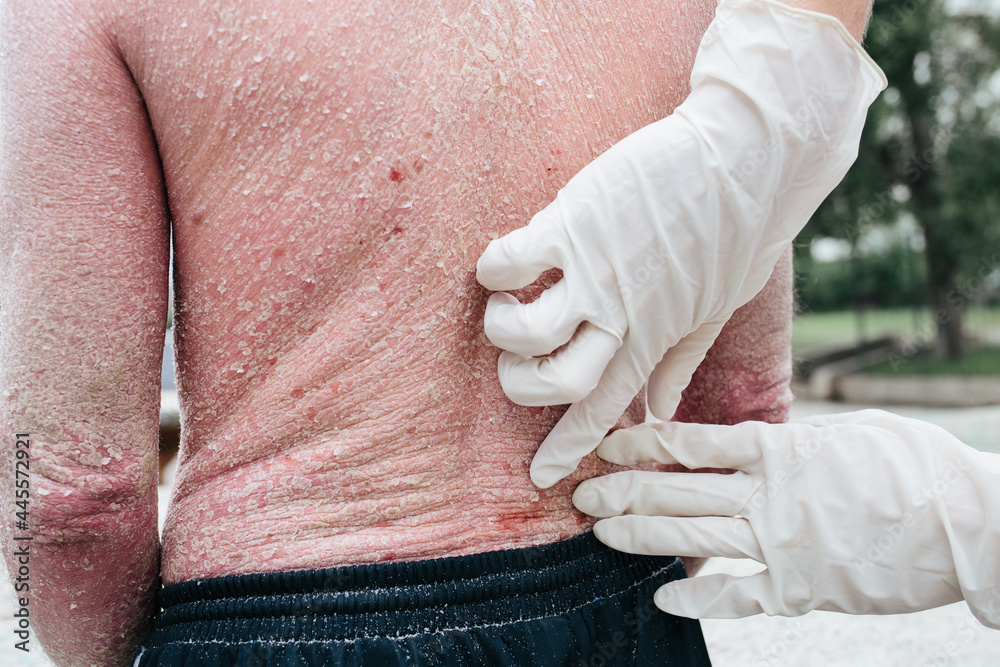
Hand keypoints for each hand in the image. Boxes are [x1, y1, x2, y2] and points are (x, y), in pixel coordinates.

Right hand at [475, 0, 885, 487]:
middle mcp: (619, 317)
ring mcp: (593, 273)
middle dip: (521, 384)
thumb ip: (682, 360)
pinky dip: (494, 270)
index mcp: (651, 340)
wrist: (749, 159)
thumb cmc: (741, 231)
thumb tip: (665, 408)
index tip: (539, 476)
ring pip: (525, 333)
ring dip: (502, 327)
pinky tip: (503, 259)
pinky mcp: (574, 225)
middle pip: (552, 385)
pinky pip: (512, 265)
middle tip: (517, 358)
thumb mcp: (718, 309)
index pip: (600, 412)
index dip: (565, 449)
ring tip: (507, 304)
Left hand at [572, 410, 999, 628]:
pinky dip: (699, 599)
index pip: (690, 444)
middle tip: (581, 493)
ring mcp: (780, 545)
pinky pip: (737, 597)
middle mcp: (768, 495)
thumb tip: (762, 443)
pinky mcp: (801, 590)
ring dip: (639, 535)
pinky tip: (662, 599)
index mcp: (780, 449)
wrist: (974, 526)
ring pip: (691, 539)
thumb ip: (798, 440)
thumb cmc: (921, 469)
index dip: (641, 445)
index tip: (606, 444)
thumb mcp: (854, 432)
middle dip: (622, 491)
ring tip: (599, 531)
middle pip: (676, 491)